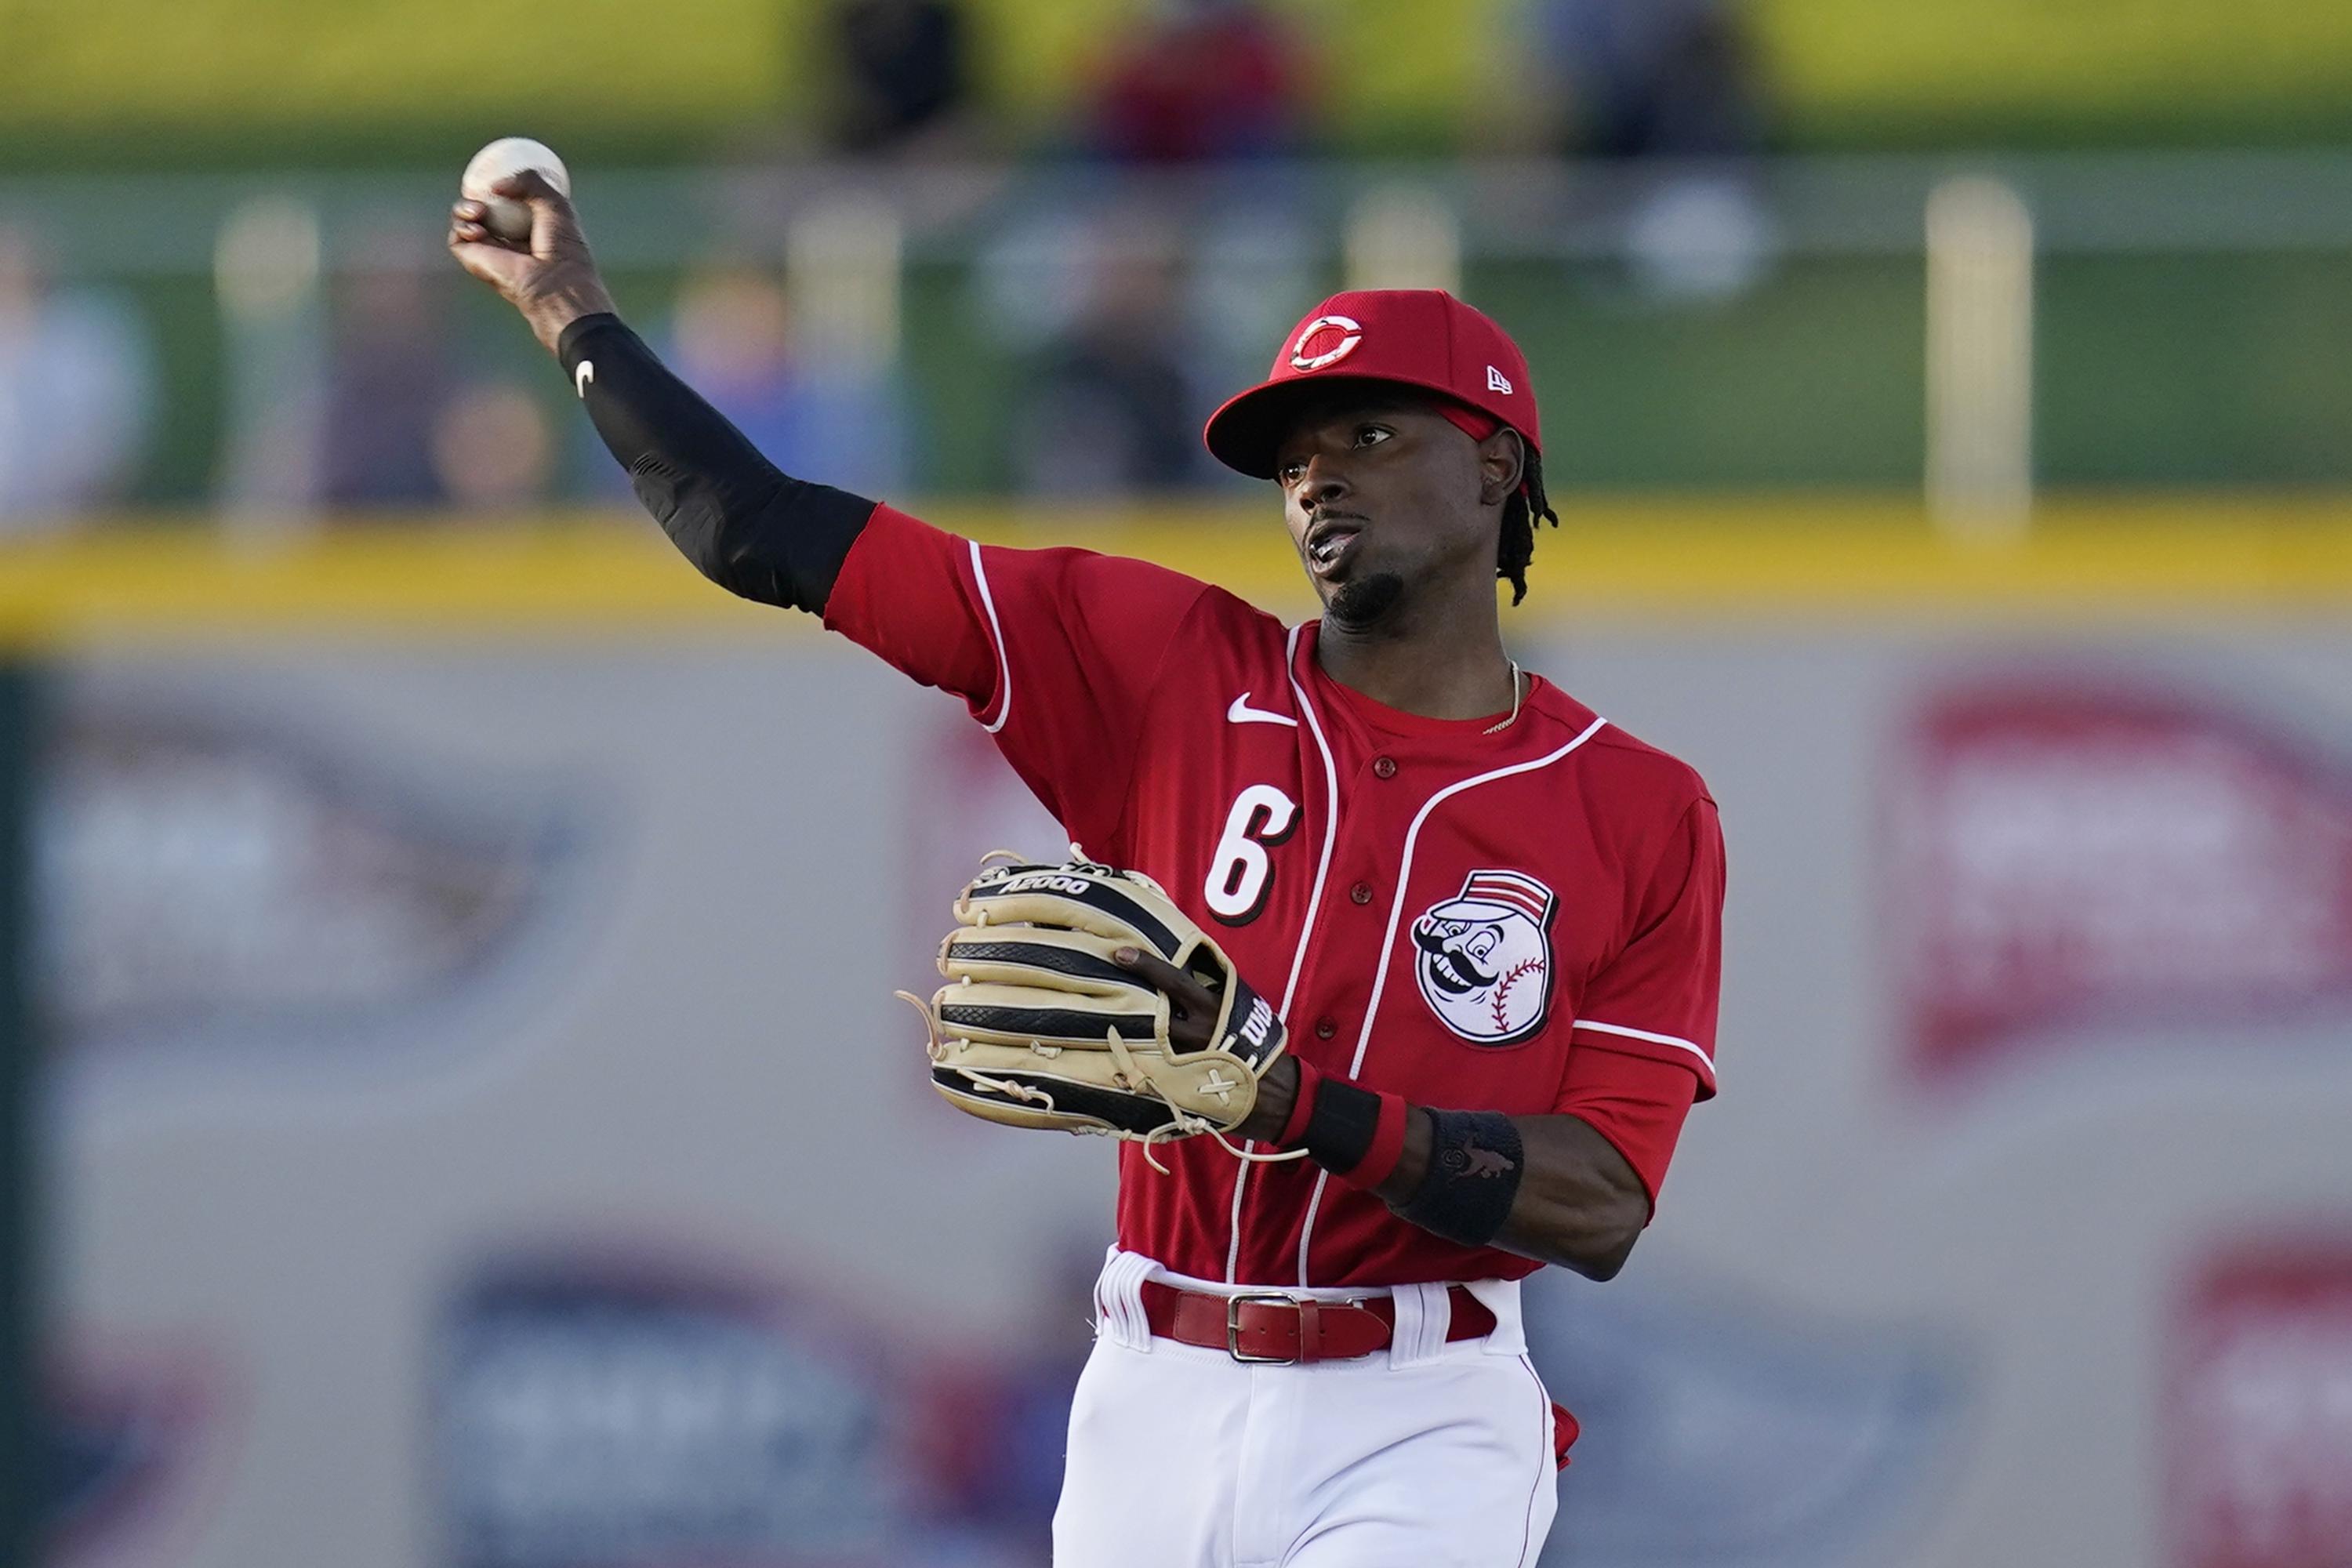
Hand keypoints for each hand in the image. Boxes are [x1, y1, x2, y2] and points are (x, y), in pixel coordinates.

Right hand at [447, 170, 617, 354]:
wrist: (557, 289)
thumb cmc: (565, 251)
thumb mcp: (557, 205)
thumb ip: (531, 182)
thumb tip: (496, 186)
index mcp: (532, 227)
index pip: (508, 202)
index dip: (499, 186)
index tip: (497, 176)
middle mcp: (510, 239)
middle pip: (483, 209)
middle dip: (476, 194)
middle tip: (485, 194)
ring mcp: (492, 252)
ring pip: (466, 221)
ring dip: (463, 209)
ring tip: (479, 211)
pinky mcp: (477, 263)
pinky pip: (457, 240)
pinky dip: (460, 228)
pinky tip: (475, 228)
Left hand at [1111, 946, 1298, 1140]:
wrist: (1270, 1090)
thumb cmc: (1257, 1043)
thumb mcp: (1241, 1007)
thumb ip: (1214, 989)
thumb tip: (1187, 970)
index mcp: (1212, 1009)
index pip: (1174, 981)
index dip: (1147, 966)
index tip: (1122, 953)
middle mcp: (1194, 1032)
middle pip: (1151, 1010)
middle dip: (1127, 995)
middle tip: (1104, 979)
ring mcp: (1182, 1057)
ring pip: (1146, 1036)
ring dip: (1130, 1024)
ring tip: (1109, 1011)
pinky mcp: (1177, 1078)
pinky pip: (1152, 1059)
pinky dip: (1139, 1049)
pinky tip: (1123, 1044)